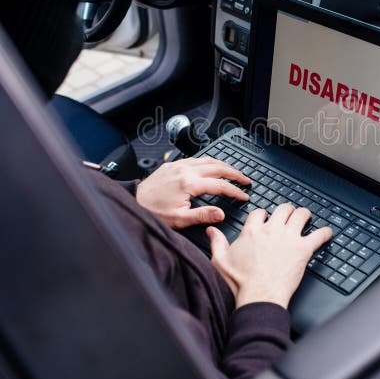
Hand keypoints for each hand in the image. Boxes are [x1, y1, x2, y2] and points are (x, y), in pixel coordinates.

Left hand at [135, 157, 250, 228]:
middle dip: (235, 173)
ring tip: (233, 172)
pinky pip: (195, 159)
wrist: (133, 203)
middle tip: (245, 180)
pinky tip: (211, 167)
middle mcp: (185, 170)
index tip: (244, 195)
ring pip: (207, 159)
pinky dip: (208, 162)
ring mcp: (178, 165)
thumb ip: (202, 215)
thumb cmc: (153, 212)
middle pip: (218, 167)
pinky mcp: (172, 165)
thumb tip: (221, 214)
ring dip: (223, 165)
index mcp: (189, 183)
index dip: (235, 191)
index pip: (220, 185)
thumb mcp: (179, 219)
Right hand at [206, 204, 332, 308]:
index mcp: (252, 232)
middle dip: (287, 211)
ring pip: (301, 215)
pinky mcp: (303, 249)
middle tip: (290, 215)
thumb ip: (217, 243)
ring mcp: (288, 238)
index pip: (260, 213)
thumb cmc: (240, 284)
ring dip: (305, 215)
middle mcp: (271, 230)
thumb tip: (211, 231)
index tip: (266, 218)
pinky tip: (327, 233)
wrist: (258, 296)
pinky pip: (319, 235)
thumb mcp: (220, 261)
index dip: (264, 215)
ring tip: (307, 217)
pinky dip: (325, 233)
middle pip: (283, 209)